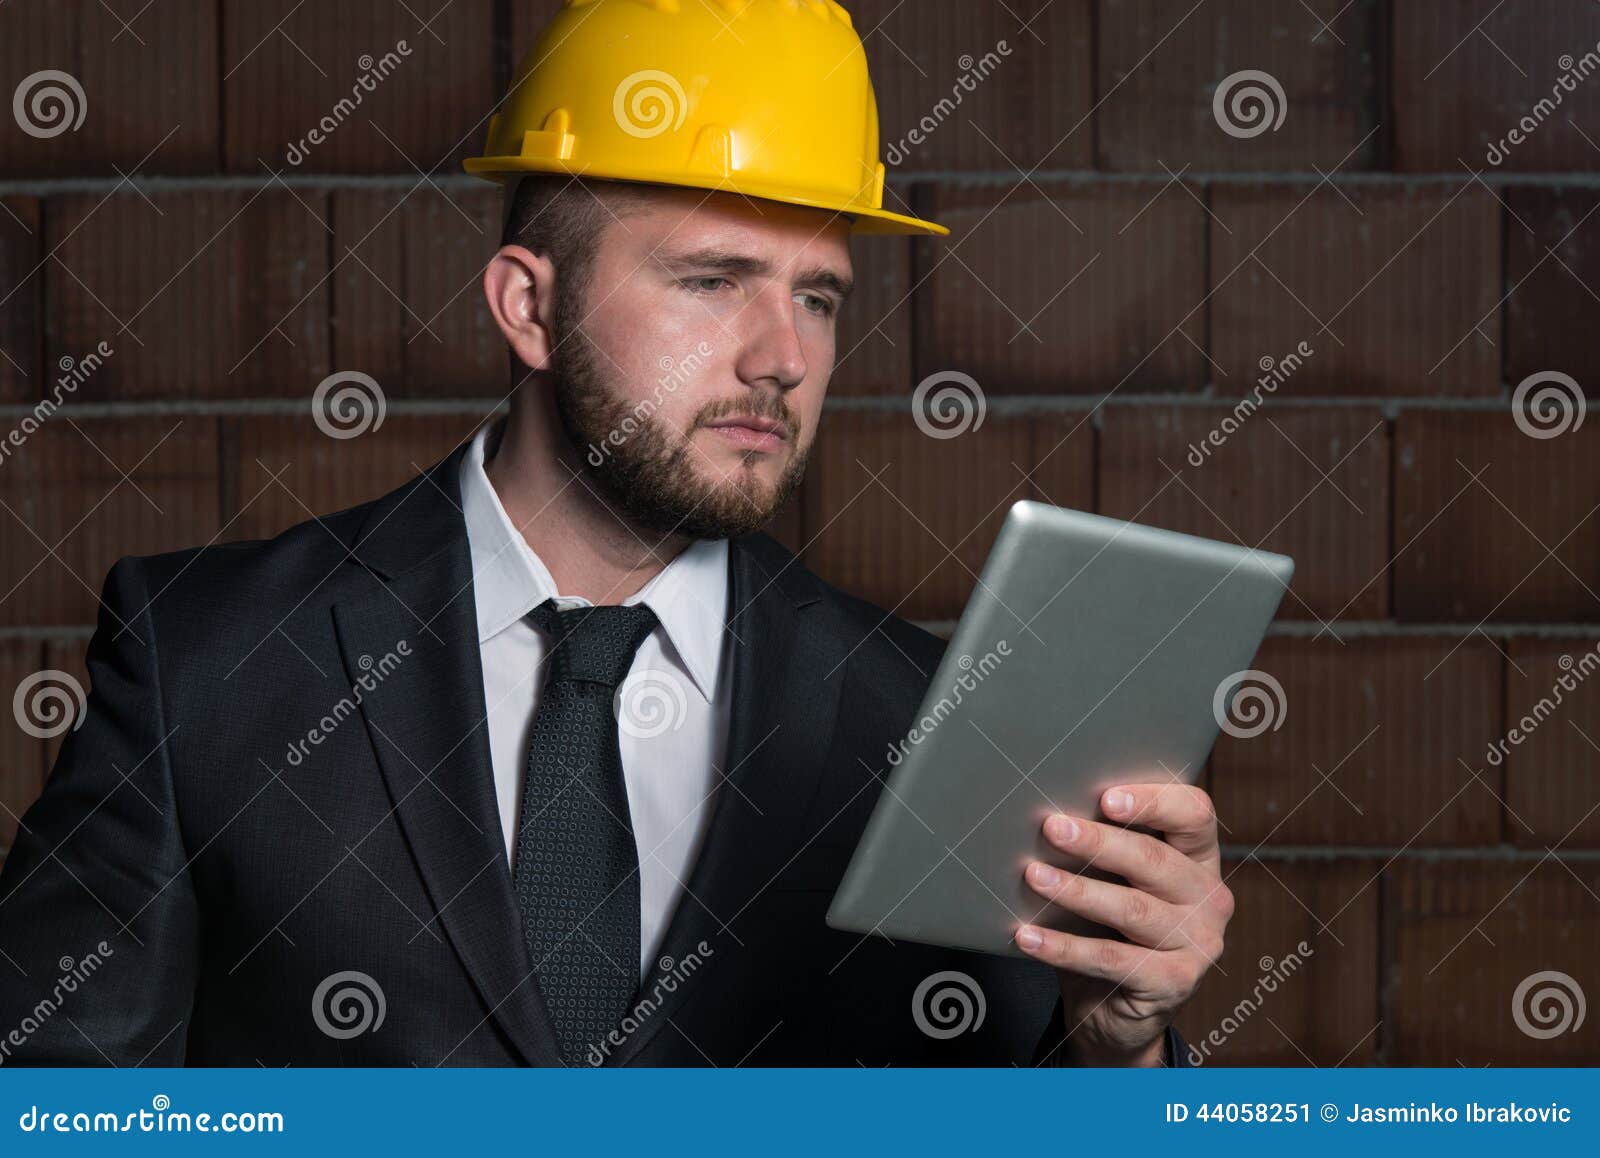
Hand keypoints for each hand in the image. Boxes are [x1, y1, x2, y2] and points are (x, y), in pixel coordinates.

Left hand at [1013, 783, 1231, 1065]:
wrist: (1117, 1008)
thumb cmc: (1111, 927)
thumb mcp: (1115, 881)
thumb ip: (1103, 849)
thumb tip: (1049, 817)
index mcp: (1199, 857)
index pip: (1193, 814)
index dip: (1153, 801)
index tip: (1106, 798)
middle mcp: (1209, 897)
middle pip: (1154, 860)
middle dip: (1098, 842)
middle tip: (1052, 828)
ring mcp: (1198, 943)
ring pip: (1131, 909)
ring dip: (1077, 891)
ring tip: (1033, 875)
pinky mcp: (1174, 982)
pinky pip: (1110, 959)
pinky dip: (1063, 947)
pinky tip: (1028, 936)